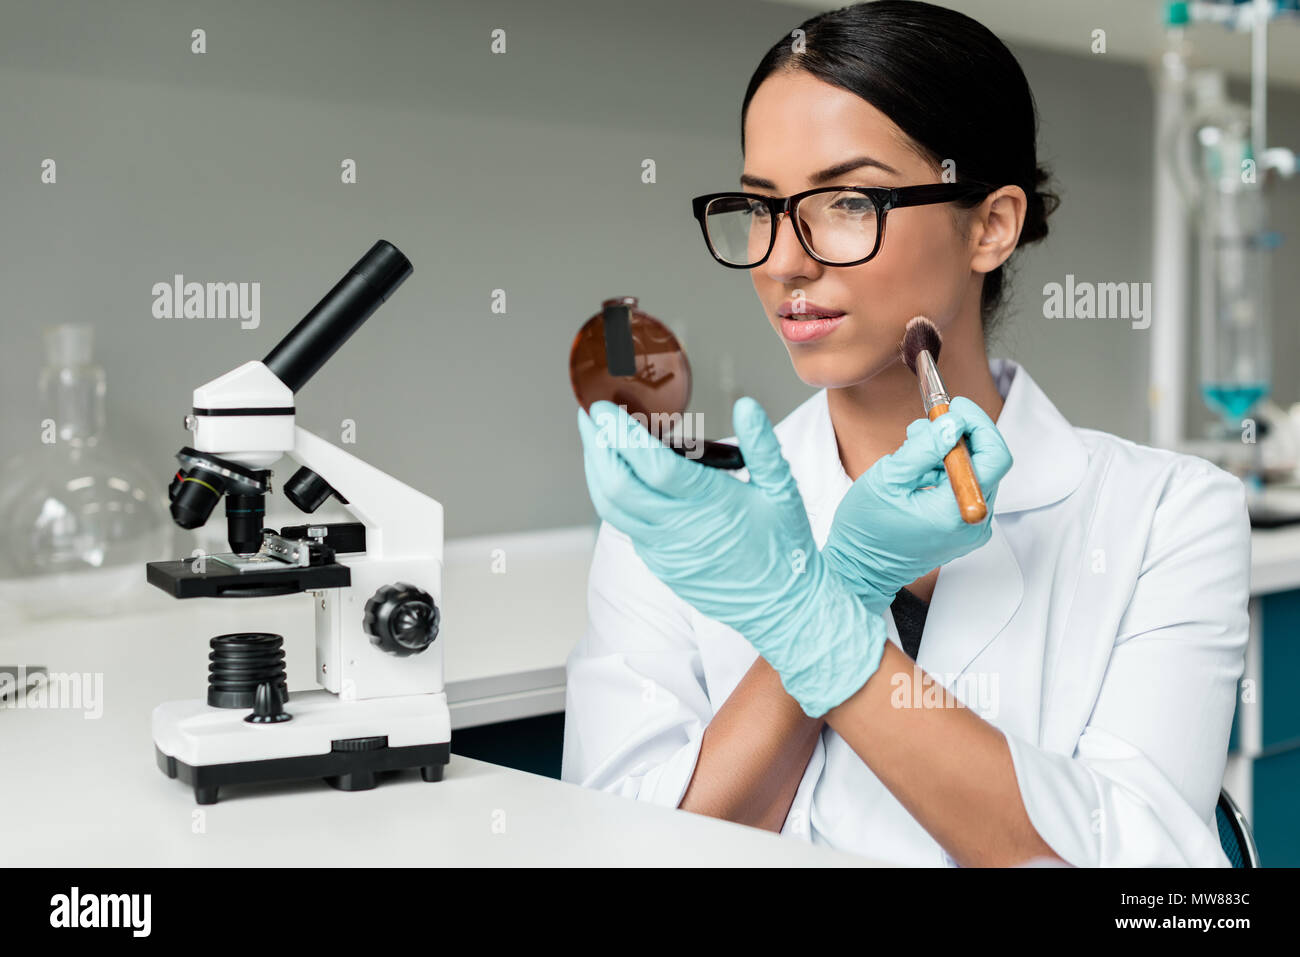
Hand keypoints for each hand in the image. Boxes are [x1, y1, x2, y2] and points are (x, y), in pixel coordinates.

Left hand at [577, 397, 887, 716]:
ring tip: (594, 441)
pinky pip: (626, 528)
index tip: (605, 408)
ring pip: (613, 508)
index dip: (622, 434)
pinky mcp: (661, 565)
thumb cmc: (785, 546)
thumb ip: (762, 445)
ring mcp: (665, 551)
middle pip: (619, 484)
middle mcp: (680, 529)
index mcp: (711, 504)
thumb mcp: (782, 490)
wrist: (783, 606)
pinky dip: (613, 498)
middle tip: (589, 415)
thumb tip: (746, 405)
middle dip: (597, 445)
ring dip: (597, 471)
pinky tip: (616, 477)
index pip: (652, 464)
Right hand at [823, 396, 1013, 612]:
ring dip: (947, 453)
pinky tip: (918, 472)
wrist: (859, 569)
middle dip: (958, 436)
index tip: (955, 407)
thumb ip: (925, 448)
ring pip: (974, 473)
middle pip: (986, 463)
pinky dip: (945, 471)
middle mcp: (974, 523)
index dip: (978, 424)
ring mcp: (970, 529)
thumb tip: (953, 422)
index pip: (994, 456)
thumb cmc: (866, 529)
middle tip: (927, 423)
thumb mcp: (888, 479)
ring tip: (911, 452)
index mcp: (958, 512)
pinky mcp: (962, 529)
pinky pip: (964, 489)